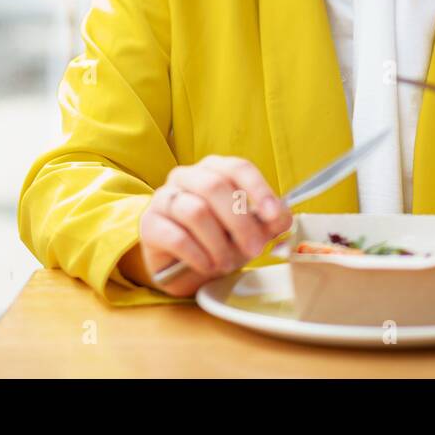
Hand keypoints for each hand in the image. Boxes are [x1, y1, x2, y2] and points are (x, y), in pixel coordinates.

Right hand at [119, 156, 292, 296]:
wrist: (180, 265)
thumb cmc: (217, 239)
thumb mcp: (247, 231)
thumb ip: (268, 222)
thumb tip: (283, 216)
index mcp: (213, 170)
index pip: (237, 168)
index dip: (258, 189)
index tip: (274, 215)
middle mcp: (186, 177)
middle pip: (215, 187)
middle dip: (240, 222)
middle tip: (255, 250)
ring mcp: (164, 198)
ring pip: (195, 211)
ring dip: (218, 242)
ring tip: (227, 263)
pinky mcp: (150, 225)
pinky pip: (176, 236)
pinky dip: (198, 255)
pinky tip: (207, 266)